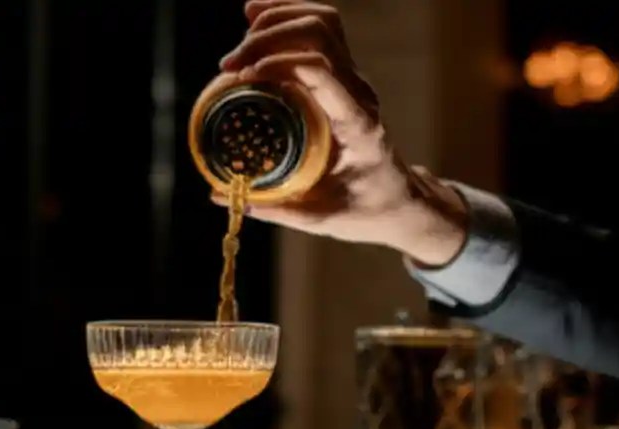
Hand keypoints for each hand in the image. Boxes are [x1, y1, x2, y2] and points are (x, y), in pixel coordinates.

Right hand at [217, 0, 467, 264]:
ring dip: (278, 20)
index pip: (323, 71)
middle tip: (230, 66)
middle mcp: (359, 93)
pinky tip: (256, 18)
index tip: (244, 77)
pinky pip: (321, 30)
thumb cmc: (364, 211)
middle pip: (320, 35)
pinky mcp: (345, 76)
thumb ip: (272, 207)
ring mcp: (354, 80)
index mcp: (357, 124)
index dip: (280, 63)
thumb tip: (219, 196)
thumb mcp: (320, 218)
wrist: (400, 201)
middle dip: (270, 38)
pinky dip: (288, 16)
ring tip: (241, 39)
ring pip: (323, 22)